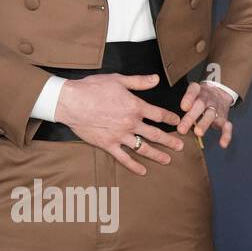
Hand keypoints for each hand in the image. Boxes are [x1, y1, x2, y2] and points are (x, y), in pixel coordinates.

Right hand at [53, 73, 185, 173]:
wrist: (71, 102)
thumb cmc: (93, 88)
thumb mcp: (118, 80)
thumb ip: (139, 82)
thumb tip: (156, 79)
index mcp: (135, 106)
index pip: (158, 114)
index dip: (170, 118)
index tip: (177, 122)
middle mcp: (131, 123)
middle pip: (155, 134)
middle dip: (169, 141)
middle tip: (180, 147)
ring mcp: (120, 136)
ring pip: (143, 148)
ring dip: (157, 155)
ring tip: (167, 160)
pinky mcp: (108, 145)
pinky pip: (124, 158)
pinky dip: (134, 165)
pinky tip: (142, 171)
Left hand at [176, 82, 233, 148]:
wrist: (220, 93)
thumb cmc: (200, 95)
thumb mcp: (193, 92)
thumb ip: (187, 99)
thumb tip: (184, 108)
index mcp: (199, 91)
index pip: (194, 90)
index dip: (189, 98)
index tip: (183, 107)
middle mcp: (209, 100)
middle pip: (200, 106)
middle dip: (191, 117)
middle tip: (182, 129)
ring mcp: (217, 110)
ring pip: (211, 116)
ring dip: (204, 124)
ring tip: (198, 133)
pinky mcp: (224, 119)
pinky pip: (227, 127)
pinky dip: (226, 135)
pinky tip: (223, 144)